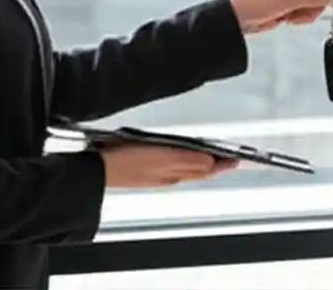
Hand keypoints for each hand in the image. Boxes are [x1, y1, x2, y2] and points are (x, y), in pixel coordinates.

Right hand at [99, 144, 238, 188]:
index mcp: (173, 172)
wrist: (93, 171)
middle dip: (215, 164)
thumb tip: (211, 161)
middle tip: (231, 158)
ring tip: (214, 158)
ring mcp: (155, 174)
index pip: (206, 168)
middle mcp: (167, 175)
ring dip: (200, 164)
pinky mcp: (143, 170)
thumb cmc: (122, 163)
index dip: (223, 162)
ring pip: (185, 169)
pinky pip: (171, 167)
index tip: (239, 158)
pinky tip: (182, 158)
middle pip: (198, 170)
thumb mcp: (160, 157)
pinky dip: (183, 163)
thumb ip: (187, 160)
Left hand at [229, 0, 332, 33]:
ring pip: (313, 5)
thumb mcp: (291, 1)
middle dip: (316, 6)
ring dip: (307, 14)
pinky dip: (300, 18)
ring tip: (293, 18)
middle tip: (304, 14)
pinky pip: (303, 12)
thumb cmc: (261, 3)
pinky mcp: (288, 7)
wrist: (240, 17)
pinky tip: (288, 20)